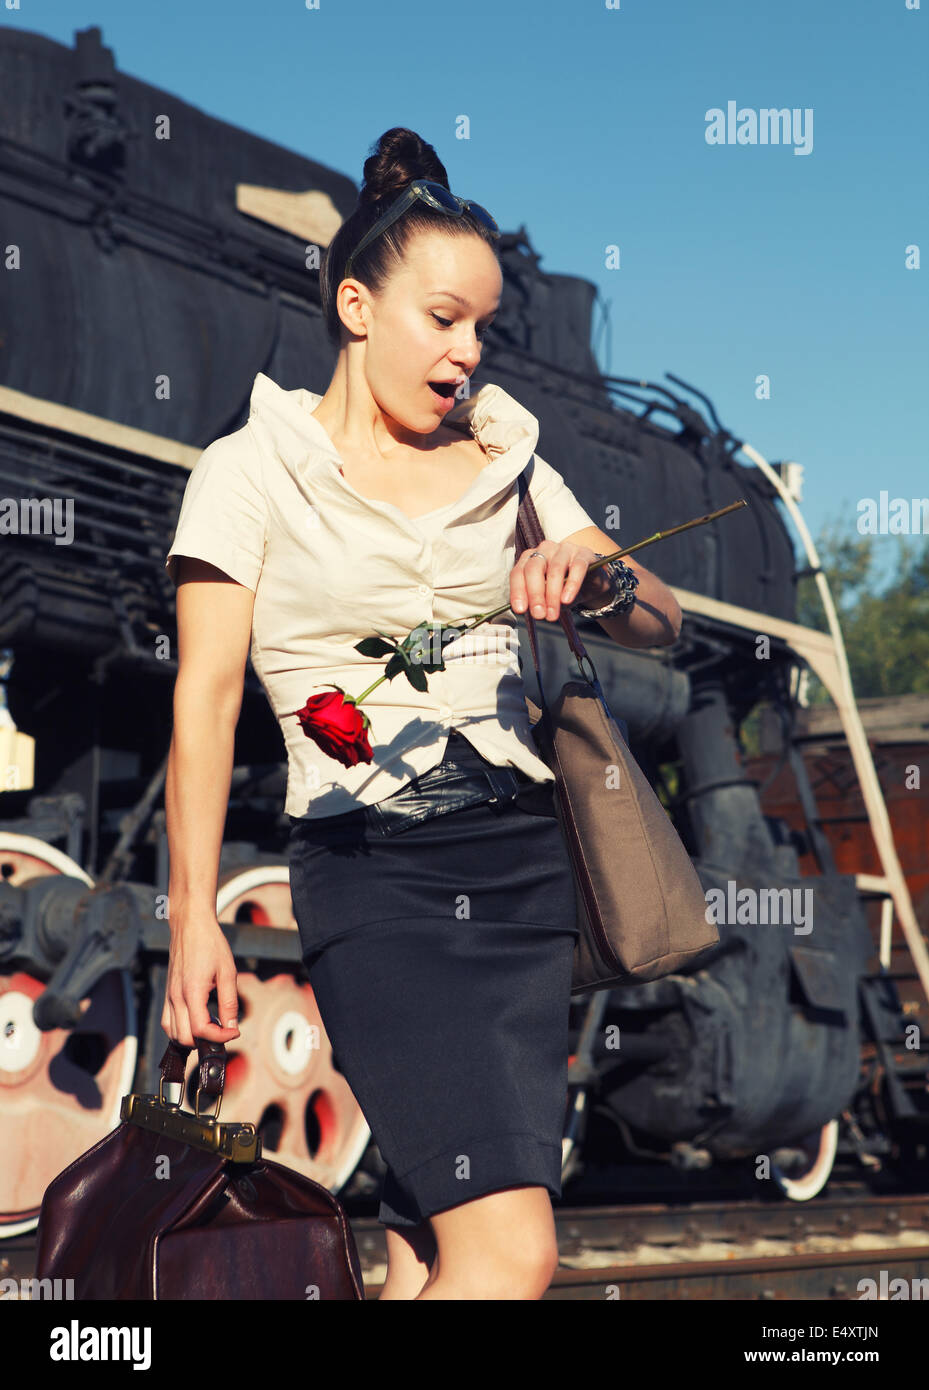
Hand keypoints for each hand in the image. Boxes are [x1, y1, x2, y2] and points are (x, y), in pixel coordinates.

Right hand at [161, 915, 240, 1048]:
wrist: (190, 925)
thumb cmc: (210, 944)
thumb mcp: (228, 972)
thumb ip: (229, 1002)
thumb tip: (232, 1025)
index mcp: (192, 991)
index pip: (200, 1029)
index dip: (219, 1037)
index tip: (234, 1031)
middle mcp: (176, 997)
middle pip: (184, 1037)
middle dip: (205, 1041)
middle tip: (224, 1033)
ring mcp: (169, 996)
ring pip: (172, 1033)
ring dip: (191, 1039)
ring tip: (211, 1030)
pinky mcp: (167, 993)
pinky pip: (167, 1021)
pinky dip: (179, 1030)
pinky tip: (195, 1024)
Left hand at [510, 540, 607, 620]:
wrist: (591, 583)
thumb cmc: (564, 588)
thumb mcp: (547, 596)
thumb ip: (538, 601)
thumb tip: (532, 611)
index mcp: (531, 558)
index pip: (518, 572)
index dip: (517, 591)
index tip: (520, 610)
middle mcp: (545, 549)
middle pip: (534, 568)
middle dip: (535, 594)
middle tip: (538, 614)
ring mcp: (565, 549)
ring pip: (555, 569)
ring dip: (553, 594)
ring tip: (553, 613)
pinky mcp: (584, 553)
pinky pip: (577, 567)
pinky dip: (572, 585)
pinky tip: (567, 599)